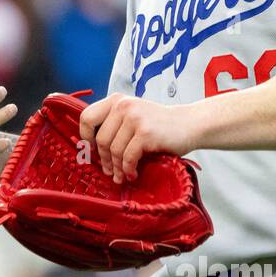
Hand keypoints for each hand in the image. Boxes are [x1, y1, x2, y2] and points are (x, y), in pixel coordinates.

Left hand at [77, 93, 197, 183]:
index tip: (92, 151)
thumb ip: (113, 124)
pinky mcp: (146, 133)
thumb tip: (89, 148)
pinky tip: (133, 174)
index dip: (86, 138)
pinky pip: (128, 157)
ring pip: (114, 150)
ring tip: (122, 176)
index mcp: (116, 100)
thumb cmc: (158, 125)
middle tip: (109, 171)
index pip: (86, 118)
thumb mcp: (132, 116)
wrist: (189, 124)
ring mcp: (135, 118)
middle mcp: (123, 106)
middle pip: (101, 139)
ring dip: (117, 168)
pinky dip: (128, 169)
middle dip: (103, 160)